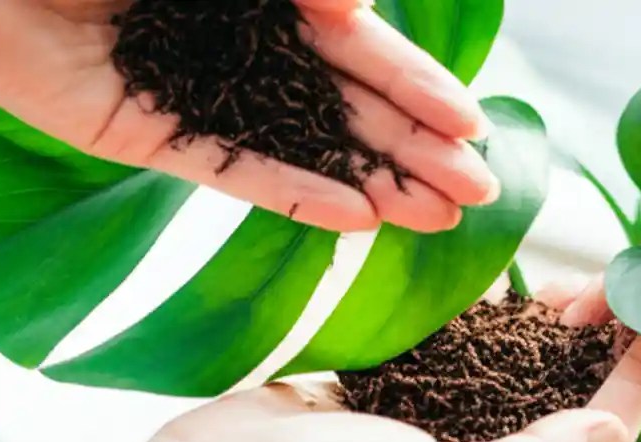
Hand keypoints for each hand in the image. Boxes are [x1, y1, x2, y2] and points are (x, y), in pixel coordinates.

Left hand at [0, 0, 496, 231]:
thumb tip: (362, 2)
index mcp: (268, 5)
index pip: (361, 54)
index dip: (420, 91)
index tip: (474, 129)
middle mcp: (247, 56)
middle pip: (350, 112)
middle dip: (417, 152)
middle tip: (481, 196)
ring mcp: (206, 102)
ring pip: (310, 150)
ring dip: (377, 185)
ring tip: (437, 220)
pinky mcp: (159, 140)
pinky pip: (239, 173)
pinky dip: (298, 195)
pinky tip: (357, 221)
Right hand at [152, 281, 640, 441]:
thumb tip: (605, 429)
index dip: (633, 389)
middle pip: (563, 422)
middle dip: (595, 357)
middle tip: (615, 290)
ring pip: (518, 394)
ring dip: (548, 342)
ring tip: (575, 287)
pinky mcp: (400, 422)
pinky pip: (465, 375)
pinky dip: (490, 340)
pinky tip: (510, 304)